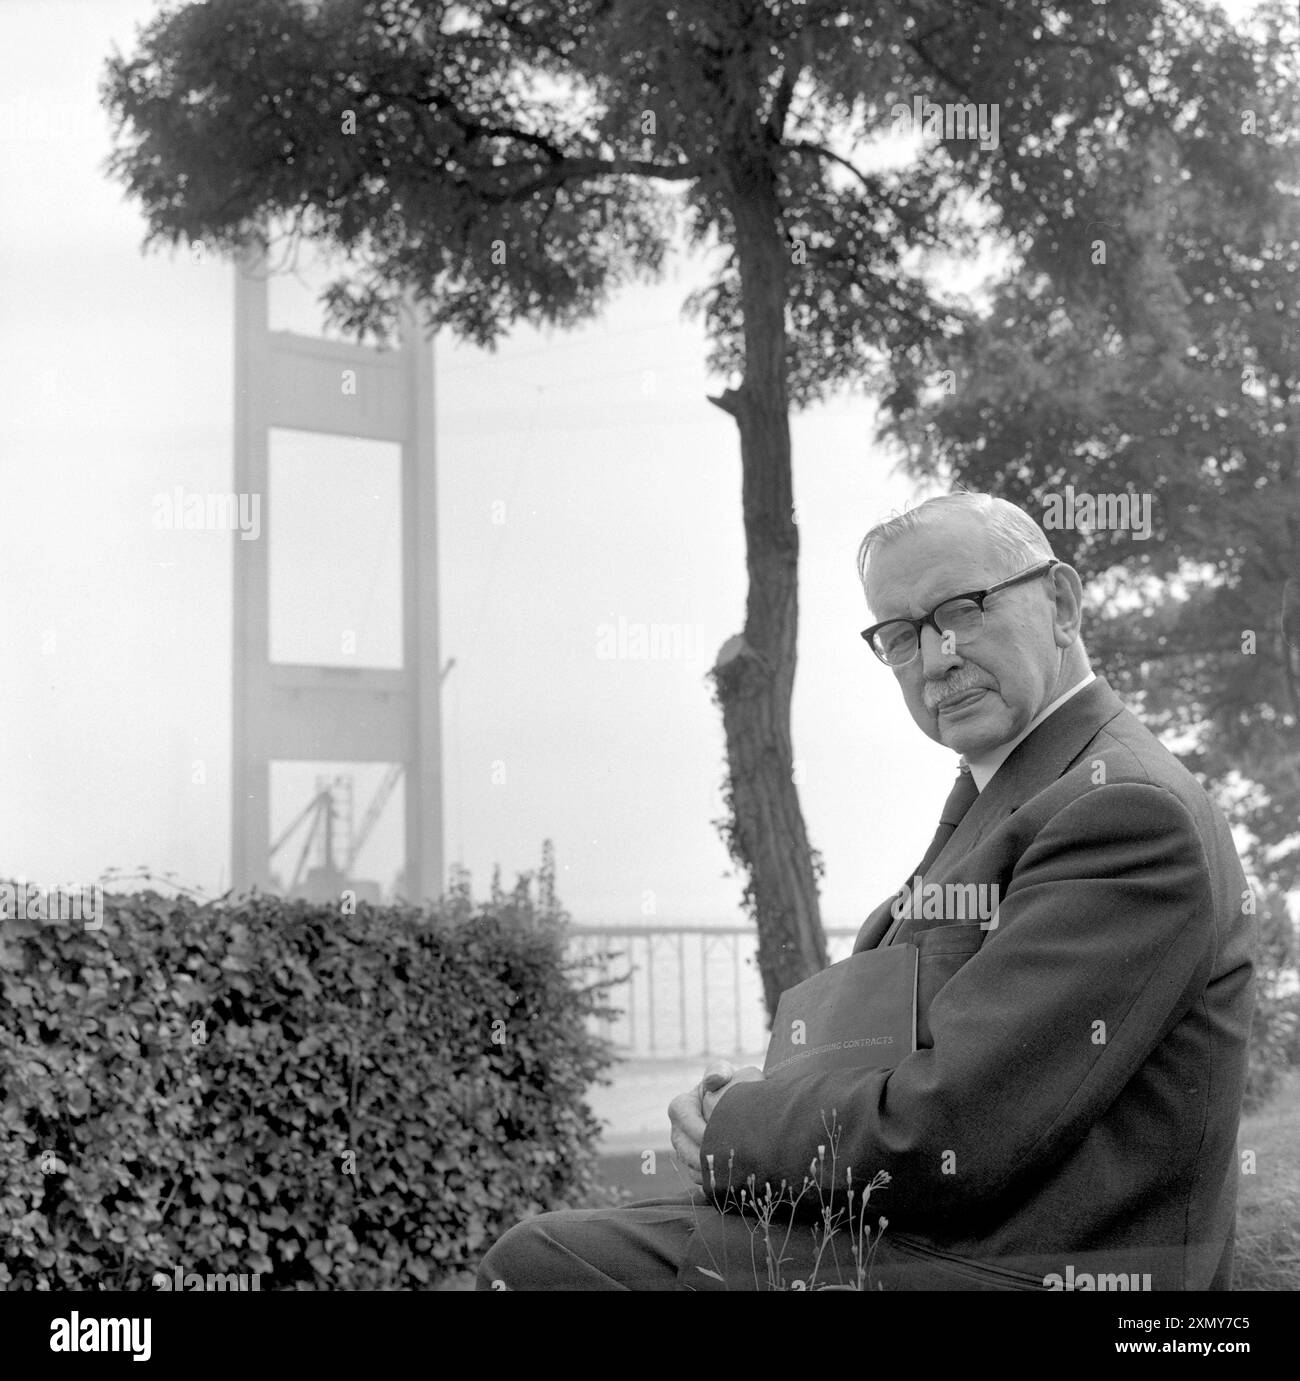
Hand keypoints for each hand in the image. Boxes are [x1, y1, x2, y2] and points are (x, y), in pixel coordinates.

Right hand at [668, 1061, 762, 1186]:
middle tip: (729, 1159)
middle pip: (686, 1149)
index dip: (700, 1129)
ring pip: (692, 1167)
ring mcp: (684, 1151)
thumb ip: (718, 1071)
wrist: (735, 1107)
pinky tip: (731, 1177)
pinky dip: (714, 1181)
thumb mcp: (724, 1073)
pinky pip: (700, 1179)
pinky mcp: (694, 1167)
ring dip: (711, 1171)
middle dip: (706, 1156)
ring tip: (732, 1170)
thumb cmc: (728, 1085)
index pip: (685, 1119)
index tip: (719, 1135)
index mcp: (681, 1106)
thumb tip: (715, 1080)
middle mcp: (678, 1131)